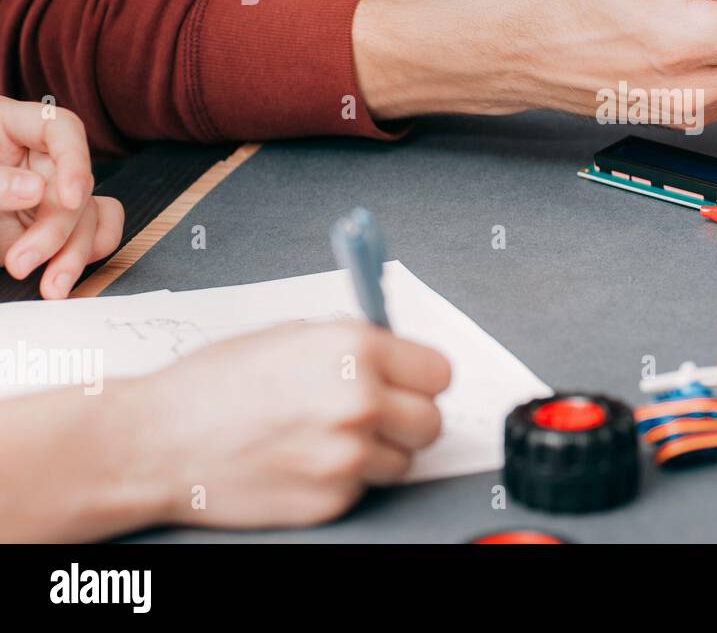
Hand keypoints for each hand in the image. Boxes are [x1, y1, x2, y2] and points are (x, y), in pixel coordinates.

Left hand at [0, 97, 122, 296]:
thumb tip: (36, 191)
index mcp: (8, 127)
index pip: (61, 129)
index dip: (74, 161)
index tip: (68, 196)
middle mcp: (34, 159)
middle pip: (74, 185)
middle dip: (56, 230)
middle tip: (23, 262)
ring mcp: (42, 195)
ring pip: (87, 216)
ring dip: (73, 253)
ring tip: (50, 286)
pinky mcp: (45, 226)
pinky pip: (90, 232)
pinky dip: (85, 252)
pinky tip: (64, 272)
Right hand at [122, 321, 450, 528]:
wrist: (156, 442)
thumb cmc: (212, 385)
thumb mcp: (292, 337)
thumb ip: (355, 347)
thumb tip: (396, 357)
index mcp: (355, 350)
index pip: (440, 371)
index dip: (422, 378)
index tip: (411, 383)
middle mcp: (359, 402)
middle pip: (432, 421)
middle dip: (408, 418)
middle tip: (376, 414)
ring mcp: (347, 457)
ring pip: (403, 461)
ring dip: (377, 452)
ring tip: (327, 437)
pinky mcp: (331, 500)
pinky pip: (364, 489)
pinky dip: (342, 479)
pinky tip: (303, 461)